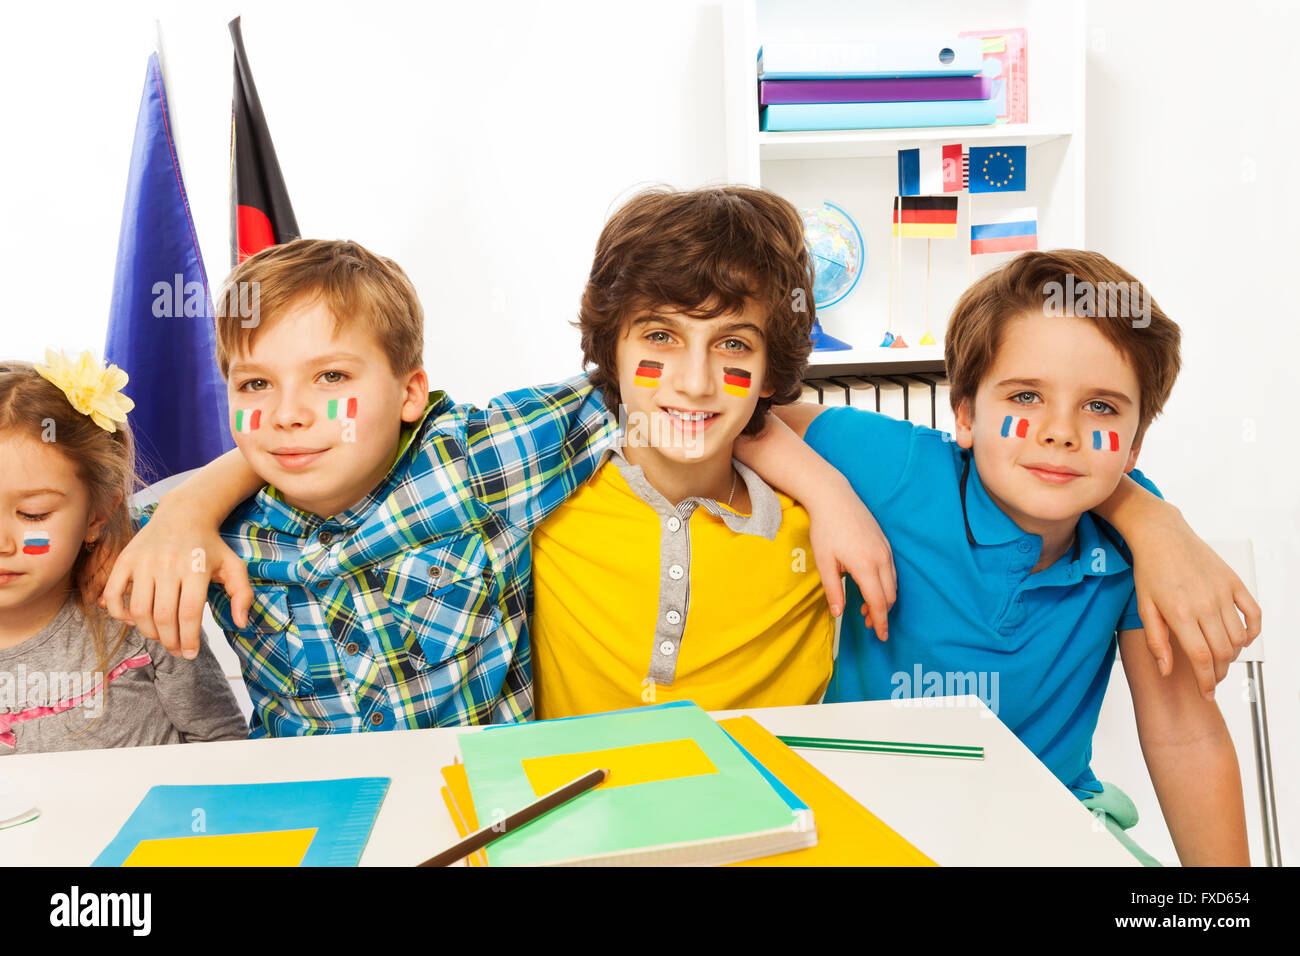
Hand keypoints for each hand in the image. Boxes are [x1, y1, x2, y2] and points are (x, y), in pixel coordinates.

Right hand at [99, 496, 253, 658]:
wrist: (184, 514)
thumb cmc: (210, 547)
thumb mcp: (234, 566)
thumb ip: (242, 594)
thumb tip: (240, 623)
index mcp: (196, 568)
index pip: (189, 613)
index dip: (188, 639)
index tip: (190, 654)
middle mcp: (168, 565)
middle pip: (163, 616)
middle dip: (170, 640)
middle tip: (176, 650)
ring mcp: (144, 562)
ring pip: (139, 610)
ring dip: (148, 632)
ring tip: (161, 637)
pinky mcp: (125, 560)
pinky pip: (114, 594)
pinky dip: (120, 614)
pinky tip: (134, 621)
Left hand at [806, 474, 897, 639]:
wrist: (834, 497)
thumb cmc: (825, 529)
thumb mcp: (824, 562)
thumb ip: (833, 590)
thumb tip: (838, 614)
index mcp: (865, 565)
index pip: (878, 602)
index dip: (880, 622)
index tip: (880, 636)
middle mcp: (881, 559)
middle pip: (889, 596)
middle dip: (882, 614)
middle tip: (867, 624)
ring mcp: (885, 550)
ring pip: (893, 584)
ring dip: (883, 600)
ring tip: (865, 608)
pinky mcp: (885, 543)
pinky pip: (891, 571)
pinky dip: (885, 585)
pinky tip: (870, 587)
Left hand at [1129, 508, 1260, 699]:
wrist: (1162, 535)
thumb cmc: (1149, 570)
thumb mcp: (1144, 607)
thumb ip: (1156, 642)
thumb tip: (1167, 671)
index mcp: (1180, 613)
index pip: (1201, 658)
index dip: (1206, 681)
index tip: (1206, 694)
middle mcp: (1205, 604)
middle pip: (1223, 652)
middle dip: (1219, 673)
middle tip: (1211, 679)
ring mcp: (1223, 592)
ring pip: (1238, 637)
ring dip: (1233, 655)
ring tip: (1220, 660)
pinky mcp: (1234, 582)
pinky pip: (1253, 613)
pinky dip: (1253, 631)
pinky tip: (1243, 640)